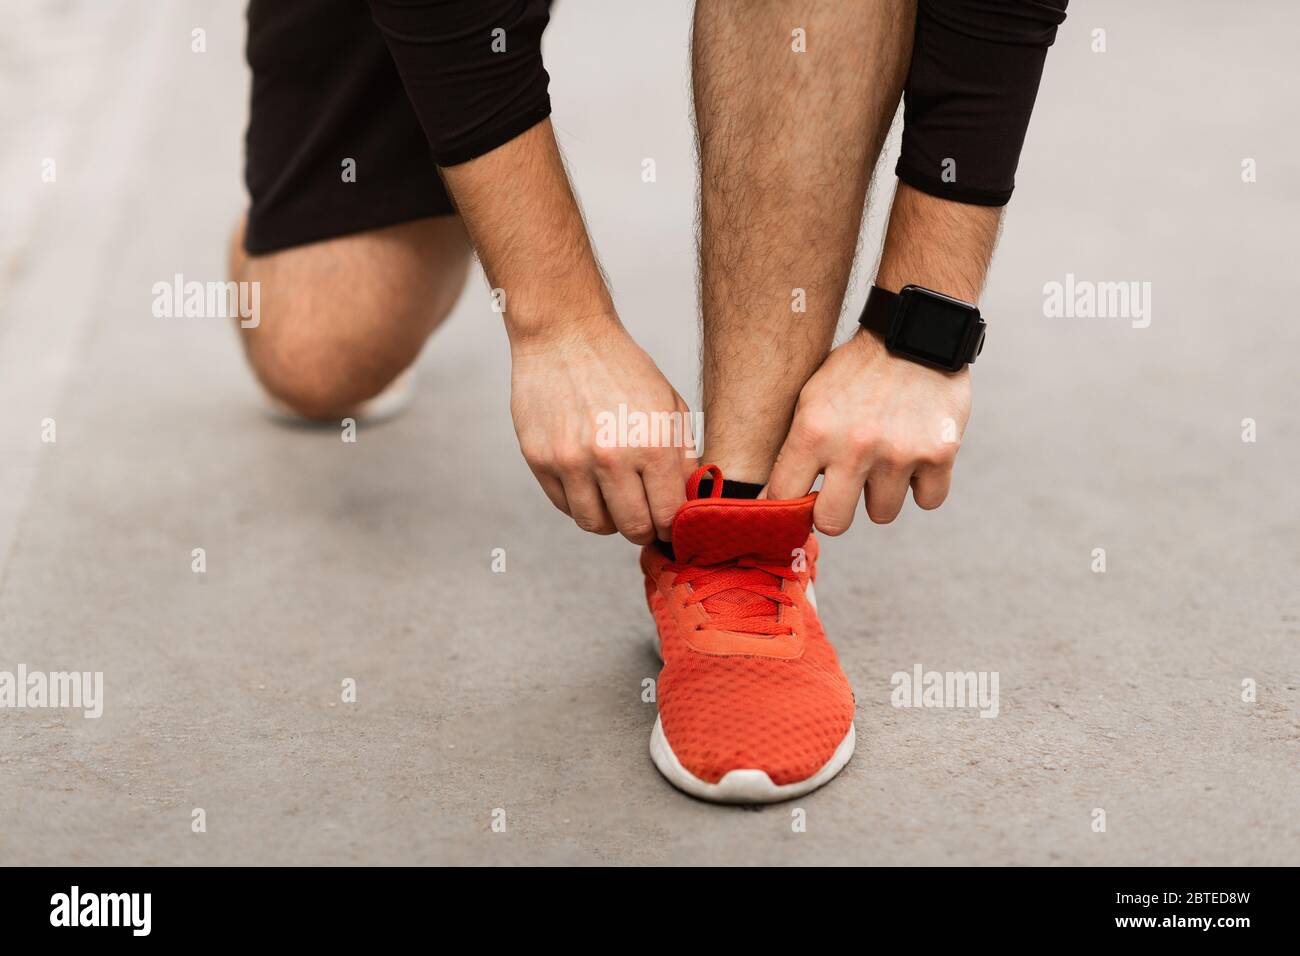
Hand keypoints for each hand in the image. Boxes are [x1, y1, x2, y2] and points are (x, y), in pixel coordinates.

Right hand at [509, 316, 695, 542]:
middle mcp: (611, 457)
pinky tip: (589, 481)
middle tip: (644, 514)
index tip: (670, 521)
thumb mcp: (669, 404)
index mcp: (652, 443)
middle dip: (644, 527)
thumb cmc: (622, 368)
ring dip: (609, 520)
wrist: (565, 334)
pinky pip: (565, 506)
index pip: (669, 516)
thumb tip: (692, 503)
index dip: (673, 525)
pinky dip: (580, 502)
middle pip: (634, 528)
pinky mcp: (540, 460)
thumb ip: (683, 456)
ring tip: (615, 499)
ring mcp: (571, 461)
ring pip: (595, 525)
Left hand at [766, 330, 969, 531]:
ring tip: (885, 458)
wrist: (914, 333)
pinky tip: (915, 457)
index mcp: (814, 431)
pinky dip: (923, 485)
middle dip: (835, 512)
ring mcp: (899, 454)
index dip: (789, 504)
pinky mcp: (939, 455)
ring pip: (882, 513)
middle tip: (843, 491)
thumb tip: (768, 499)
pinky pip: (928, 500)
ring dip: (883, 493)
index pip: (785, 497)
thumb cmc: (855, 371)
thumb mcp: (810, 399)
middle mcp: (854, 447)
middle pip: (833, 522)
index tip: (799, 499)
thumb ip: (793, 449)